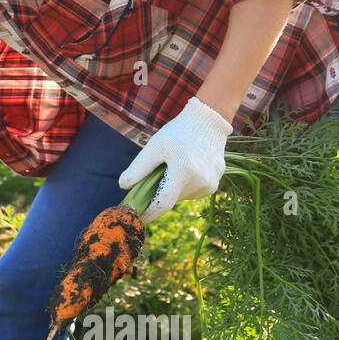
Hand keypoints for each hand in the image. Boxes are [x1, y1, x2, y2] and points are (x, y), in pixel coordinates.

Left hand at [118, 96, 231, 223]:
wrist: (208, 122)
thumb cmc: (178, 132)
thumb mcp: (155, 146)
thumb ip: (139, 168)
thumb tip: (123, 186)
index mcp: (183, 171)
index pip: (163, 203)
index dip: (148, 213)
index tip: (136, 217)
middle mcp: (200, 181)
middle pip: (172, 198)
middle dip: (159, 194)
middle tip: (153, 176)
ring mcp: (210, 184)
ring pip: (182, 196)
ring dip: (172, 188)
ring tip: (173, 166)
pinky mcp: (215, 184)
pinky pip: (192, 192)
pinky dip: (184, 185)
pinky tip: (186, 167)